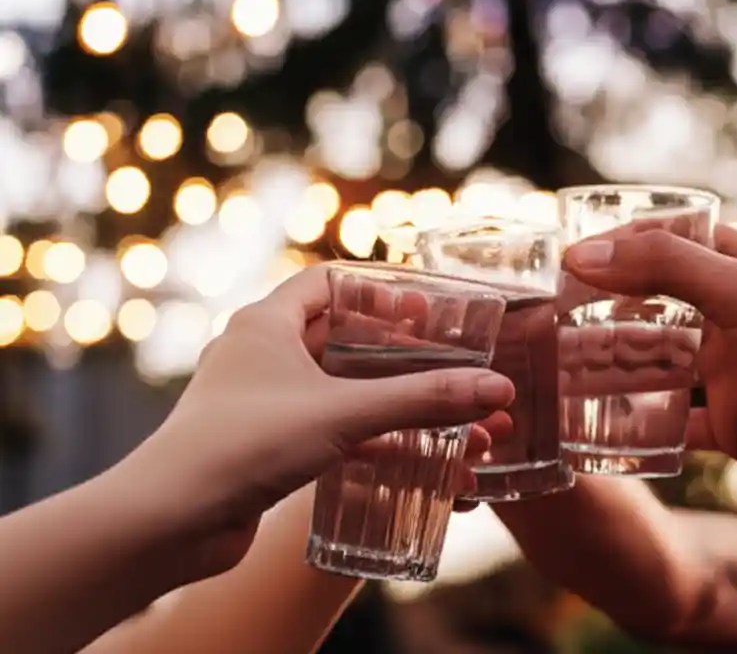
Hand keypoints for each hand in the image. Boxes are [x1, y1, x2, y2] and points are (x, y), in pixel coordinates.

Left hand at [116, 265, 515, 577]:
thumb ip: (423, 399)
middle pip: (336, 335)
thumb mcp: (345, 413)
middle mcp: (258, 356)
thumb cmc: (243, 445)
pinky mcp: (262, 447)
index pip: (327, 282)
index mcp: (265, 323)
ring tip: (435, 408)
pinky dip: (364, 433)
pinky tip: (405, 451)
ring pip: (333, 387)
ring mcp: (258, 403)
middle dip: (392, 348)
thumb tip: (497, 388)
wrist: (171, 521)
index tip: (423, 309)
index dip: (378, 291)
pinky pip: (324, 427)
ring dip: (383, 396)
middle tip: (439, 357)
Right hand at [563, 226, 736, 516]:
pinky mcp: (734, 424)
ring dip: (615, 366)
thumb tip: (585, 254)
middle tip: (548, 318)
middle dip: (607, 308)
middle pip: (660, 302)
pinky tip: (594, 428)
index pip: (675, 240)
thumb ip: (665, 267)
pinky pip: (674, 420)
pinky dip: (639, 424)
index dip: (622, 244)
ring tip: (558, 370)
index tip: (566, 259)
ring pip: (660, 362)